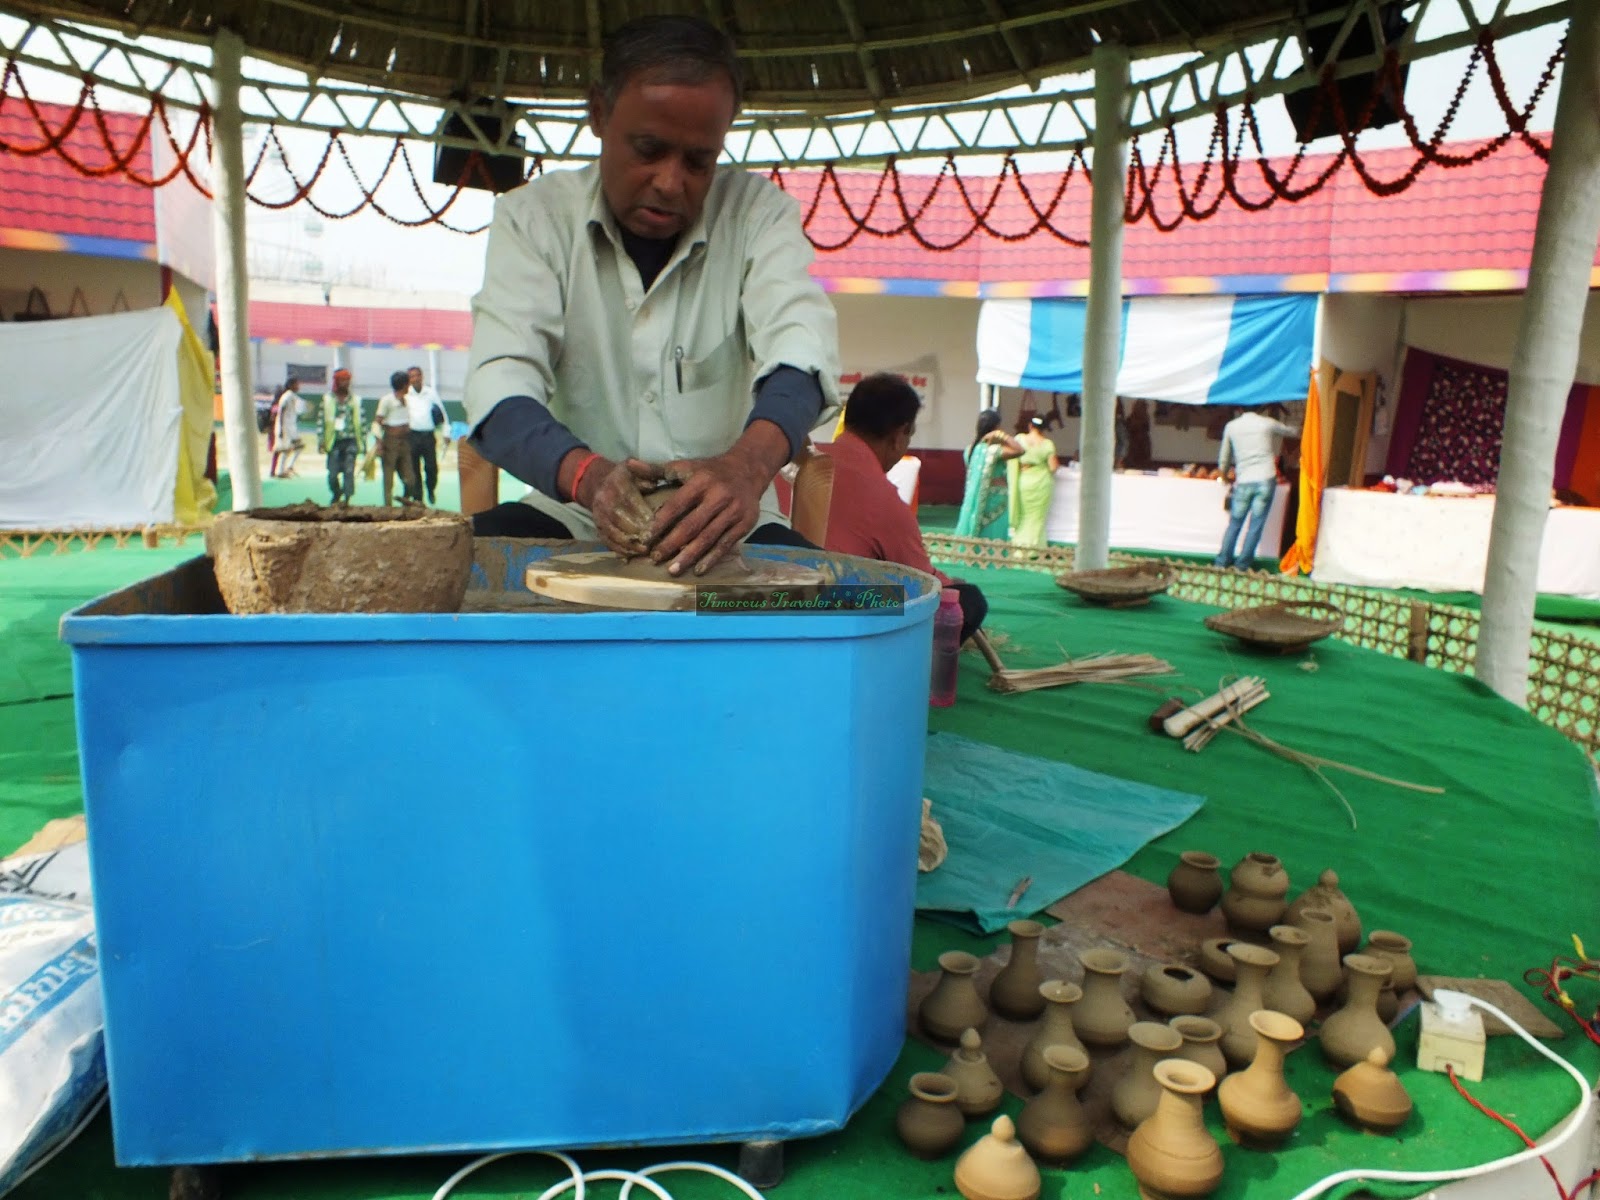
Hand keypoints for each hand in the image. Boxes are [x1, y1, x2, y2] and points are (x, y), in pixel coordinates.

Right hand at [581, 458, 665, 555]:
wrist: (598, 482)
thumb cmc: (625, 477)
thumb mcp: (636, 468)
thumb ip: (647, 473)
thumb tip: (653, 485)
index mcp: (616, 483)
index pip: (628, 498)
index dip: (641, 511)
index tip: (655, 522)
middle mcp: (604, 499)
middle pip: (618, 518)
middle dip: (636, 530)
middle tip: (652, 540)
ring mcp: (598, 514)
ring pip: (612, 531)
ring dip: (628, 543)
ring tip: (645, 550)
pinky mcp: (597, 527)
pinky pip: (607, 540)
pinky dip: (619, 549)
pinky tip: (632, 554)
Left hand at [646, 450, 768, 575]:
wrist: (747, 471)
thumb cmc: (709, 472)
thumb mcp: (685, 466)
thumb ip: (656, 470)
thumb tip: (629, 465)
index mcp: (701, 481)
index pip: (677, 505)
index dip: (661, 522)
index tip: (645, 538)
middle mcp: (719, 496)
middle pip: (692, 525)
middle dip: (672, 543)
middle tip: (655, 558)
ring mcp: (734, 511)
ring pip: (708, 538)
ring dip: (689, 556)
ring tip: (673, 570)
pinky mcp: (745, 524)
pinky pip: (725, 544)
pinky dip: (712, 558)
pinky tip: (698, 570)